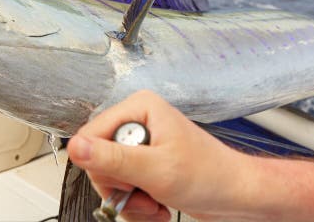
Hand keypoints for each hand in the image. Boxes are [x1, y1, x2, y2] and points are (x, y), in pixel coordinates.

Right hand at [67, 90, 257, 221]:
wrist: (237, 195)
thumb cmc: (210, 175)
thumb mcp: (155, 170)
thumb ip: (112, 159)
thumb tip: (76, 147)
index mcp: (140, 108)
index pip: (90, 135)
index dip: (101, 165)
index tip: (125, 178)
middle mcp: (139, 123)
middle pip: (98, 160)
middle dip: (120, 187)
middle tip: (143, 193)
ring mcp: (142, 146)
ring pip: (110, 180)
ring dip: (130, 200)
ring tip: (155, 202)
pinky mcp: (146, 165)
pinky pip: (124, 189)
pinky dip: (138, 205)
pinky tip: (158, 204)